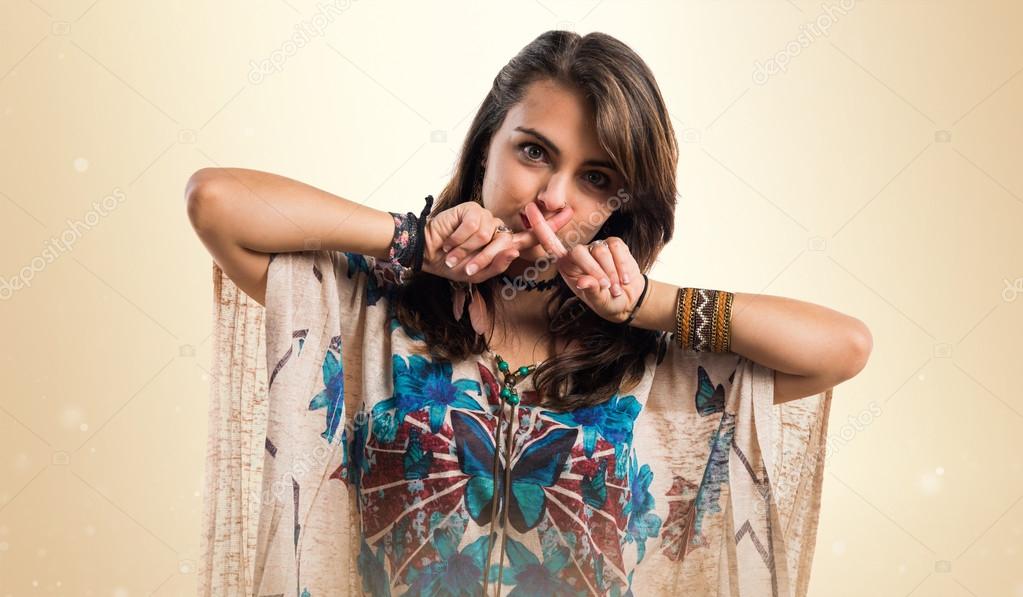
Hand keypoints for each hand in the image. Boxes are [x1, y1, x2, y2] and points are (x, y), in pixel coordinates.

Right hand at [420, 201, 574, 282]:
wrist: (426, 253)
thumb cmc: (451, 264)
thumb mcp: (476, 273)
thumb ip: (497, 265)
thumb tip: (514, 249)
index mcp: (502, 244)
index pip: (530, 236)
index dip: (550, 225)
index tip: (570, 213)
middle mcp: (497, 228)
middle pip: (508, 242)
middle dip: (484, 260)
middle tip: (464, 267)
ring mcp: (485, 216)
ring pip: (490, 237)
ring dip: (468, 251)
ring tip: (453, 253)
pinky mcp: (472, 209)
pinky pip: (476, 227)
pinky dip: (461, 239)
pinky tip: (451, 240)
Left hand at [521, 201, 645, 323]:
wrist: (628, 298)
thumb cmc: (605, 300)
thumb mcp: (597, 301)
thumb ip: (591, 292)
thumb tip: (584, 281)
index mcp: (566, 265)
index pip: (550, 243)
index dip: (540, 226)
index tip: (529, 207)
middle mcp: (579, 253)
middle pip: (579, 252)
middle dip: (594, 271)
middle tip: (606, 288)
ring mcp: (596, 246)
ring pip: (600, 251)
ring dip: (611, 273)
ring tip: (615, 289)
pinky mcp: (613, 244)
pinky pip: (616, 248)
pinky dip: (622, 265)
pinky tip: (624, 279)